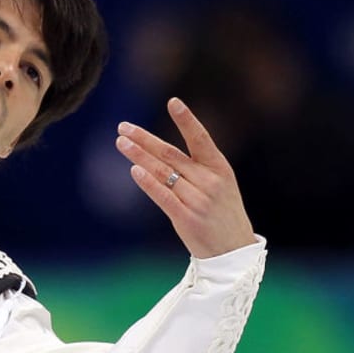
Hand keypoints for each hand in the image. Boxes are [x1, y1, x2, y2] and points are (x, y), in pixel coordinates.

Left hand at [114, 97, 255, 257]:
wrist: (233, 250)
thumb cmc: (221, 213)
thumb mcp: (219, 184)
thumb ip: (194, 167)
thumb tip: (156, 150)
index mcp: (220, 168)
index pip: (201, 138)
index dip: (187, 119)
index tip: (173, 102)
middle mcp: (209, 181)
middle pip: (170, 154)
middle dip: (144, 138)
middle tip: (122, 126)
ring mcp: (198, 200)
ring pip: (162, 172)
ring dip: (139, 155)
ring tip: (120, 142)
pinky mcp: (186, 218)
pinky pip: (163, 196)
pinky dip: (148, 182)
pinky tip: (134, 170)